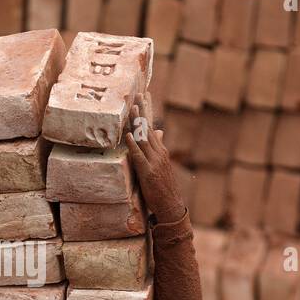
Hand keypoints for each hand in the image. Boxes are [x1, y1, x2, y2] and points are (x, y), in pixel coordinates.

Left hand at [125, 96, 185, 224]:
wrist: (171, 205)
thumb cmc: (163, 186)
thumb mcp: (161, 164)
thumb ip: (158, 146)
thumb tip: (159, 130)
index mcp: (160, 150)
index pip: (152, 126)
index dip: (148, 111)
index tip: (144, 96)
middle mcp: (159, 153)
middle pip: (148, 128)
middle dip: (143, 110)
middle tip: (137, 94)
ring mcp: (154, 162)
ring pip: (144, 139)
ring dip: (137, 123)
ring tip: (132, 108)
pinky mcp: (148, 173)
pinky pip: (139, 156)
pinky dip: (133, 145)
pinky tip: (128, 136)